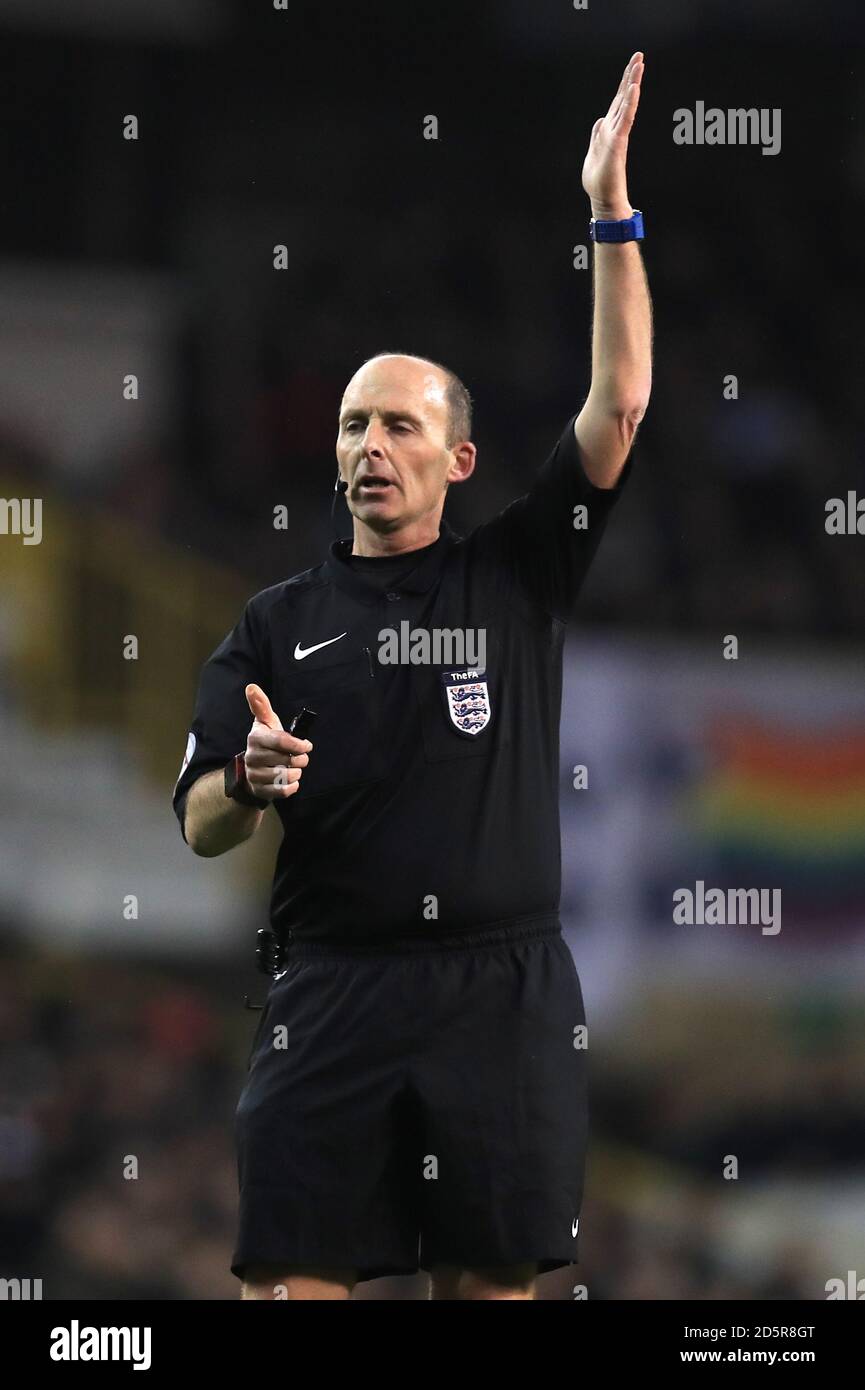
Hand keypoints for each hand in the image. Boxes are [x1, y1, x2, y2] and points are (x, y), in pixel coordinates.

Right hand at [244, 683, 312, 799]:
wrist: (252, 771)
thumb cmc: (265, 743)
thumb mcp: (264, 723)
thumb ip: (261, 706)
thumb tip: (251, 687)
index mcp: (256, 738)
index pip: (281, 740)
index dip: (298, 744)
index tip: (307, 746)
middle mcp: (252, 756)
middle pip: (287, 760)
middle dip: (300, 759)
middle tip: (301, 758)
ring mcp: (254, 775)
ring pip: (286, 776)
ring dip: (296, 773)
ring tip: (294, 769)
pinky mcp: (259, 790)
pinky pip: (282, 791)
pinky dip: (292, 787)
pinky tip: (291, 780)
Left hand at [582, 51, 643, 220]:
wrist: (604, 199)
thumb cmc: (599, 181)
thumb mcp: (594, 151)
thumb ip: (597, 135)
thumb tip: (599, 120)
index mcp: (609, 129)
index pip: (618, 102)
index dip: (624, 84)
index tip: (633, 65)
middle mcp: (616, 128)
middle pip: (624, 97)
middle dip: (631, 75)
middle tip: (640, 55)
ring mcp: (618, 134)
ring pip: (626, 103)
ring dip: (632, 82)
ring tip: (640, 63)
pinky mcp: (618, 142)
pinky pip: (626, 118)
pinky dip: (630, 103)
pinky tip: (634, 88)